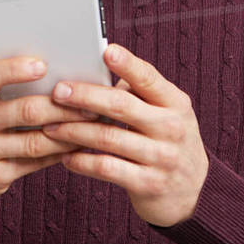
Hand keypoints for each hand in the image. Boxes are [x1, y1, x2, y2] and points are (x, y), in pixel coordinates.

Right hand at [0, 56, 99, 204]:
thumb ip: (1, 87)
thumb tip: (52, 70)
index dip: (15, 69)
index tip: (43, 64)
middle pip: (25, 110)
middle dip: (63, 105)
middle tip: (91, 100)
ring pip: (36, 140)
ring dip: (69, 131)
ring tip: (92, 122)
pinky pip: (35, 163)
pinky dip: (60, 153)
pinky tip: (77, 144)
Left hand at [41, 43, 208, 226]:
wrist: (193, 192)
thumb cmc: (167, 140)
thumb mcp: (166, 113)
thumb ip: (138, 94)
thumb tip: (94, 73)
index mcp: (175, 103)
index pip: (149, 79)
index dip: (128, 64)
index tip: (106, 51)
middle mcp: (171, 128)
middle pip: (121, 105)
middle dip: (85, 96)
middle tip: (57, 92)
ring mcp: (161, 157)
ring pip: (108, 137)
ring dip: (74, 131)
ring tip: (50, 126)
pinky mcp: (148, 184)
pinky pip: (107, 168)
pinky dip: (82, 162)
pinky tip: (66, 157)